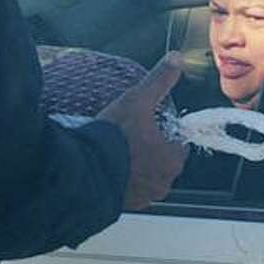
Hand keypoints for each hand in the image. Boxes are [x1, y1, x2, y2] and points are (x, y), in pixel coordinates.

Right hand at [98, 54, 187, 209]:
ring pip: (148, 179)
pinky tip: (110, 167)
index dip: (164, 134)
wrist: (84, 167)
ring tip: (119, 152)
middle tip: (131, 138)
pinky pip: (130, 192)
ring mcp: (144, 196)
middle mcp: (163, 182)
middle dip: (152, 152)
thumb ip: (158, 80)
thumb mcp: (137, 100)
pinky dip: (123, 182)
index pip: (179, 145)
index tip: (149, 127)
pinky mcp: (125, 205)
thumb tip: (176, 58)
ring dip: (138, 169)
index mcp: (172, 159)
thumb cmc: (114, 137)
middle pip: (164, 163)